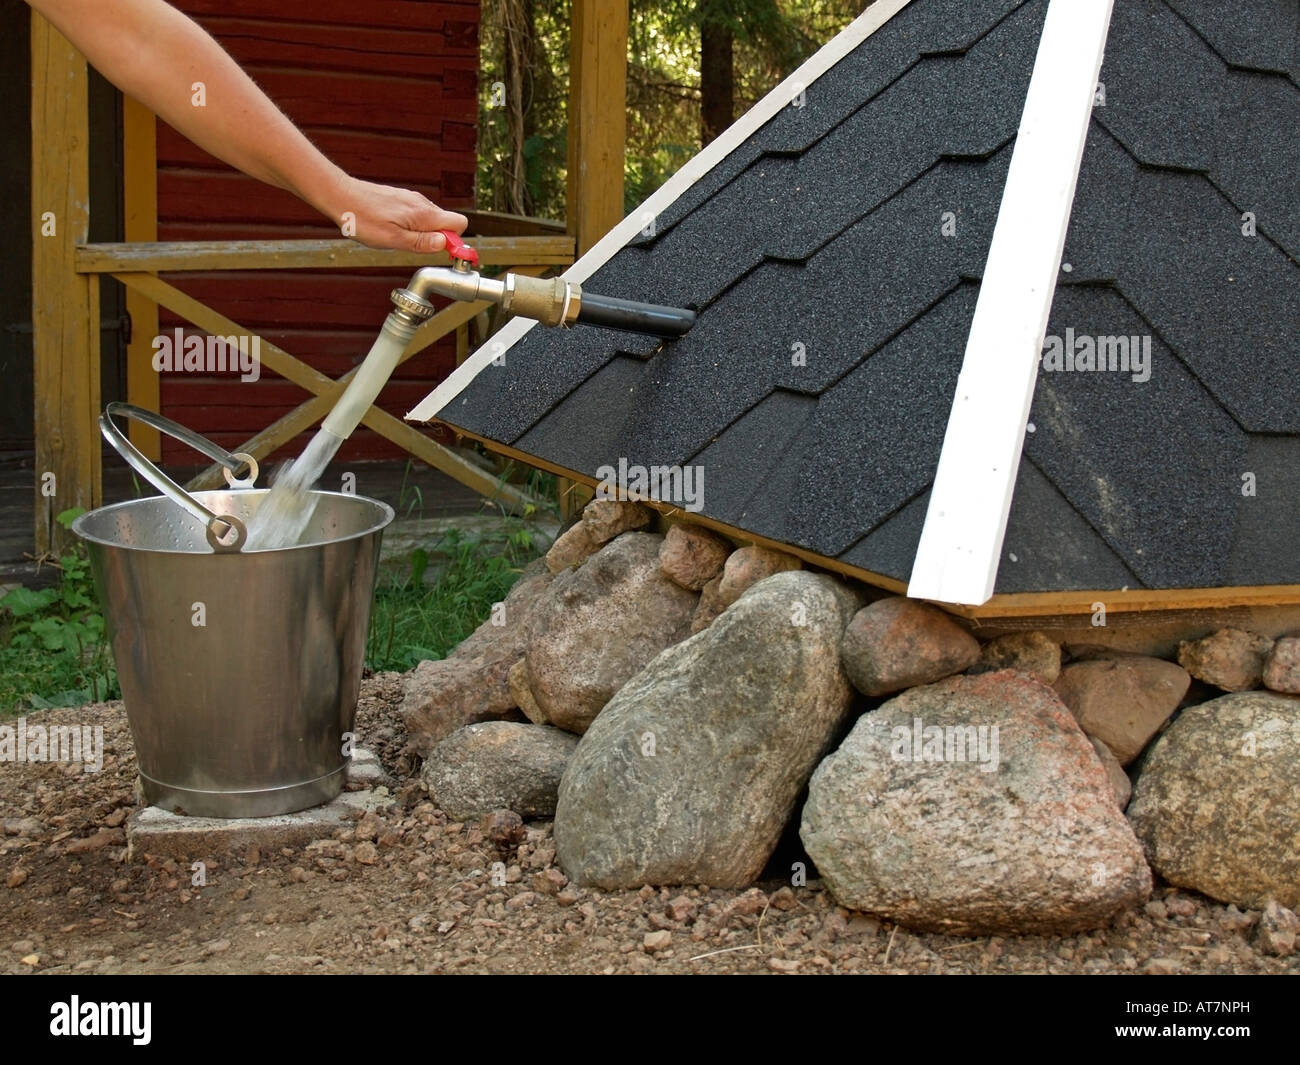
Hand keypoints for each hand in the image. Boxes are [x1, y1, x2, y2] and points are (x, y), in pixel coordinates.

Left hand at [331, 177, 468, 252]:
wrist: (341, 196)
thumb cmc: (363, 219)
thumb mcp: (393, 240)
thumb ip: (421, 242)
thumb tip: (444, 244)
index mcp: (423, 214)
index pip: (459, 224)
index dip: (456, 242)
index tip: (445, 254)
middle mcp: (421, 203)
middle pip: (447, 223)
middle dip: (439, 239)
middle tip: (416, 249)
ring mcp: (412, 199)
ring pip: (431, 220)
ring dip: (424, 233)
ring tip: (400, 239)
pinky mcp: (402, 199)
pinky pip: (418, 215)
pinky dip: (413, 226)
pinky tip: (393, 230)